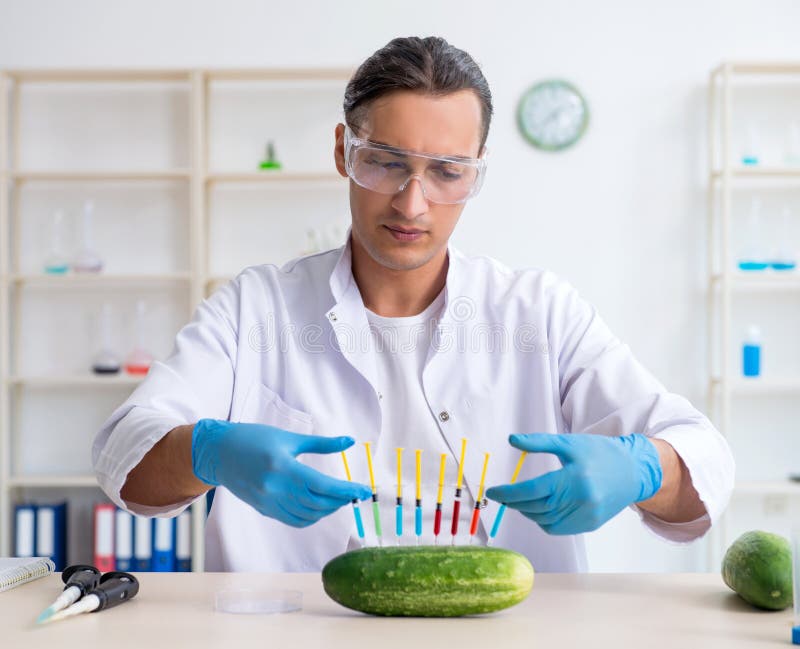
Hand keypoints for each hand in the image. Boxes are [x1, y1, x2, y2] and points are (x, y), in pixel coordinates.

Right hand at [191, 419, 371, 526]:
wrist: (220, 453)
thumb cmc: (256, 439)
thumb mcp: (290, 438)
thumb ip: (322, 444)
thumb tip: (350, 441)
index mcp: (284, 468)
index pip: (322, 485)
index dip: (346, 490)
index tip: (363, 490)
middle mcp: (276, 489)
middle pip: (317, 503)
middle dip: (341, 500)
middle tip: (356, 493)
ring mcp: (269, 502)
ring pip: (307, 515)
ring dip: (328, 510)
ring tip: (341, 499)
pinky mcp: (265, 509)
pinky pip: (294, 520)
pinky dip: (312, 517)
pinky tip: (321, 507)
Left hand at [485, 433, 662, 534]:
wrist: (633, 470)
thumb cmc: (600, 453)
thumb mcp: (568, 443)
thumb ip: (538, 442)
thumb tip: (512, 440)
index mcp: (573, 479)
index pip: (531, 491)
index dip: (508, 493)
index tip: (493, 491)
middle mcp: (580, 501)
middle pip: (536, 508)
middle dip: (515, 502)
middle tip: (503, 495)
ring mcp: (586, 516)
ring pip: (545, 521)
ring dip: (527, 512)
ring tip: (519, 500)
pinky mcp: (590, 525)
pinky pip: (558, 528)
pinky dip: (543, 520)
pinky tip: (539, 509)